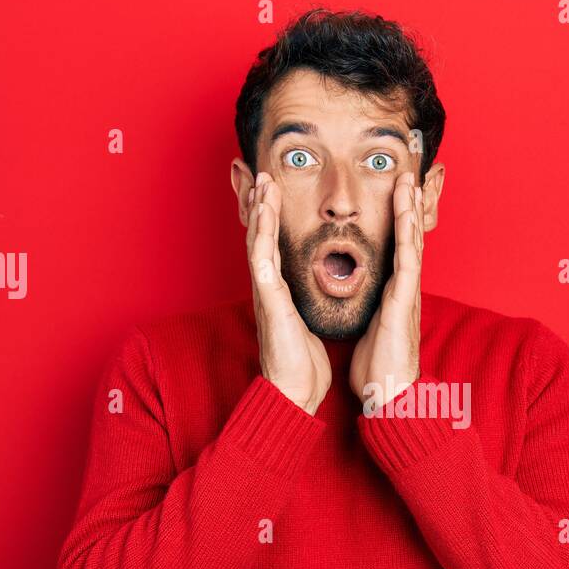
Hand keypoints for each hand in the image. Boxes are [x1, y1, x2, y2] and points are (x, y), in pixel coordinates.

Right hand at [247, 171, 330, 414]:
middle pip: (260, 237)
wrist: (295, 393)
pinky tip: (262, 217)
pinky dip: (262, 237)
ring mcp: (266, 295)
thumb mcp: (307, 325)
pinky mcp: (269, 304)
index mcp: (279, 293)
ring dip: (259, 212)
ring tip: (262, 185)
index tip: (273, 193)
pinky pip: (263, 264)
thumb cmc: (302, 365)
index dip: (270, 219)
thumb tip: (309, 298)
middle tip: (262, 176)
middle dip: (260, 206)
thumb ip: (303, 307)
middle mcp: (268, 289)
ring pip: (258, 243)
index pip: (272, 247)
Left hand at [350, 171, 422, 408]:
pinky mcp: (404, 301)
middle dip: (407, 208)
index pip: (396, 251)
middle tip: (406, 177)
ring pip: (410, 242)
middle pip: (407, 239)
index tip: (393, 198)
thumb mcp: (368, 333)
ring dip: (410, 209)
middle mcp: (403, 290)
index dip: (397, 224)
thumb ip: (369, 315)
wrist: (389, 395)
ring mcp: (407, 293)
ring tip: (409, 181)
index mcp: (392, 296)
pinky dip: (407, 232)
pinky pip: (407, 258)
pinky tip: (406, 210)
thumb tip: (363, 309)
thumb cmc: (377, 370)